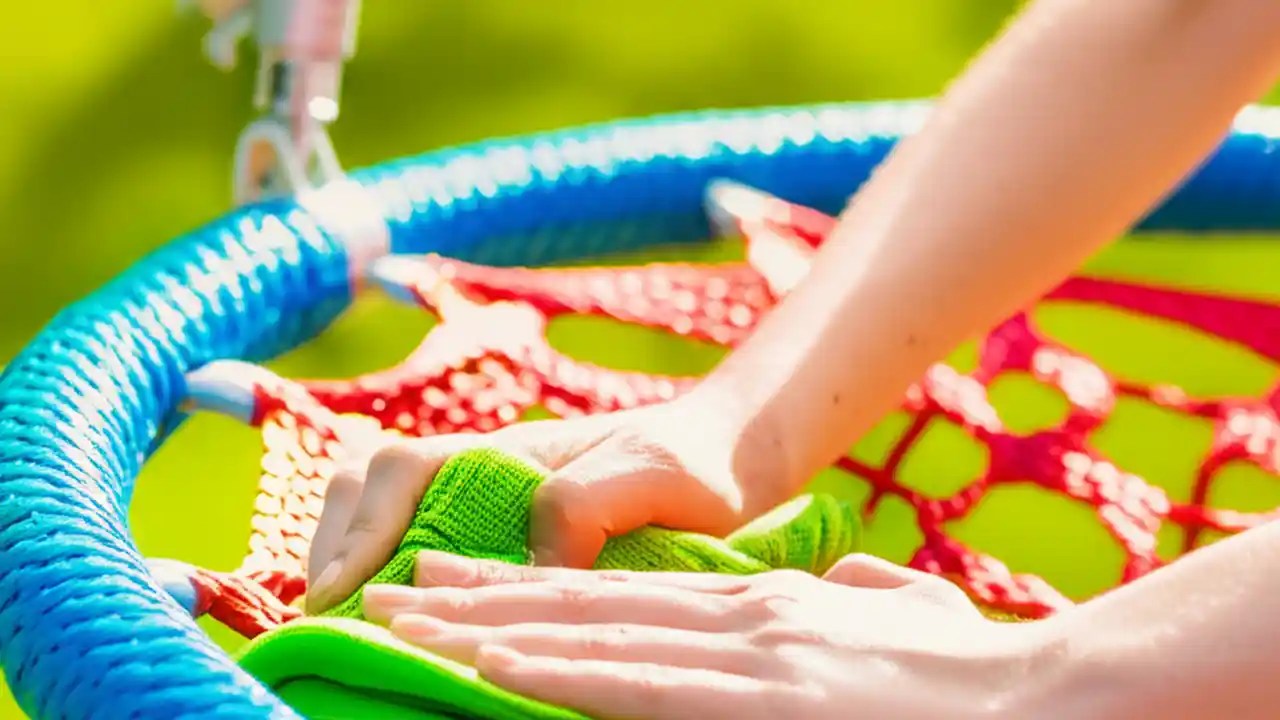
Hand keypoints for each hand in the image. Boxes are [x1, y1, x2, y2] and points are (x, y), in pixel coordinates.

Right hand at [306, 392, 790, 612]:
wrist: (727, 465)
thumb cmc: (690, 462)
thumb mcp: (648, 473)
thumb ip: (581, 505)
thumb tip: (523, 566)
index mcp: (498, 456)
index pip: (395, 473)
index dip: (357, 528)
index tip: (342, 593)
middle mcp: (477, 485)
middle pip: (364, 494)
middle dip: (332, 549)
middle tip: (326, 621)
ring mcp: (484, 518)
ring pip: (384, 529)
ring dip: (352, 571)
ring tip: (349, 633)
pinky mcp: (503, 557)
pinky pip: (428, 568)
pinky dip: (397, 594)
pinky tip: (406, 636)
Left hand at [361, 551, 1056, 719]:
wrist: (1037, 695)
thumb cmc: (968, 671)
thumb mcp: (892, 616)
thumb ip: (847, 597)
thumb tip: (831, 588)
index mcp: (759, 607)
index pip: (622, 594)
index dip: (535, 589)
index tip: (462, 588)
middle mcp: (735, 620)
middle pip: (585, 603)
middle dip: (482, 600)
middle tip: (396, 592)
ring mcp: (743, 657)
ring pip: (590, 634)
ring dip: (493, 630)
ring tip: (414, 625)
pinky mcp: (757, 698)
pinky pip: (637, 685)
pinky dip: (560, 673)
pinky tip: (497, 667)